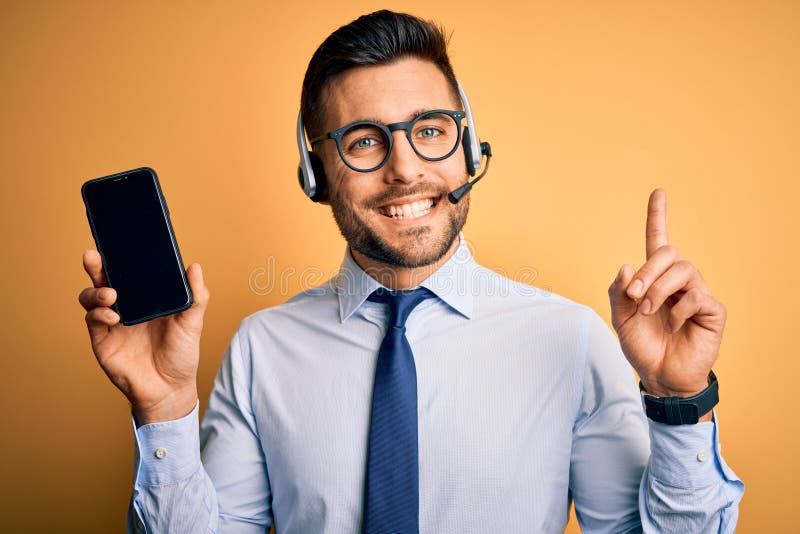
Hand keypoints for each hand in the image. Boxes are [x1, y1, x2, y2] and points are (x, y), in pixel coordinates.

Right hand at [78, 249, 209, 424]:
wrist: (170, 389)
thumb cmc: (182, 355)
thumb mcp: (193, 323)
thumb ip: (195, 296)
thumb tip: (194, 266)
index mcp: (147, 297)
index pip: (130, 271)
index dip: (121, 257)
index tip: (116, 241)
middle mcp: (127, 305)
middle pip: (105, 278)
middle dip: (96, 265)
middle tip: (94, 255)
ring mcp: (112, 321)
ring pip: (92, 296)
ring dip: (96, 290)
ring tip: (111, 294)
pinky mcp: (103, 339)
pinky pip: (93, 319)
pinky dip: (98, 313)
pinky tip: (112, 315)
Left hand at [608, 189, 725, 400]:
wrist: (660, 376)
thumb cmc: (643, 345)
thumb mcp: (620, 318)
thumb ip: (618, 292)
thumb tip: (626, 266)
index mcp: (654, 278)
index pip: (657, 240)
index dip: (658, 216)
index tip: (658, 192)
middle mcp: (677, 281)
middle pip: (669, 253)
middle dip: (648, 272)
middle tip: (635, 297)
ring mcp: (697, 293)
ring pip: (683, 270)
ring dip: (659, 289)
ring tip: (648, 311)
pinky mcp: (711, 310)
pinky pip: (696, 296)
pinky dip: (677, 311)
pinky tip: (673, 326)